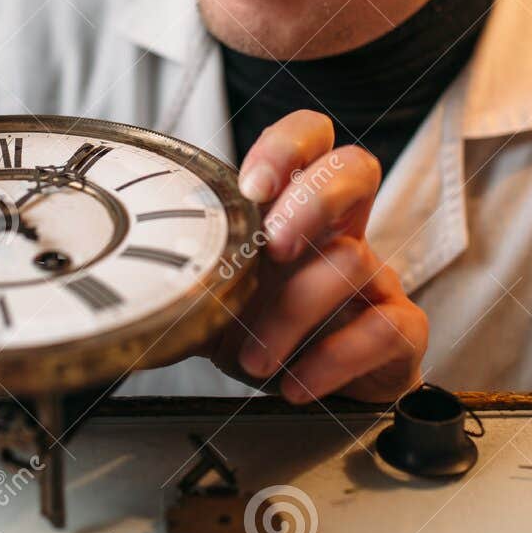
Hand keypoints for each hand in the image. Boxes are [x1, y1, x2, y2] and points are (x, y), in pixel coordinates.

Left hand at [209, 110, 427, 403]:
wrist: (304, 394)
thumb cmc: (258, 331)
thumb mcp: (215, 295)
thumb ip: (191, 272)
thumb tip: (131, 279)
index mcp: (297, 210)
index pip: (311, 139)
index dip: (288, 147)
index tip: (252, 185)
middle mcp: (341, 232)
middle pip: (356, 168)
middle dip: (313, 200)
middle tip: (272, 248)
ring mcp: (377, 277)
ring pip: (350, 262)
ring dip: (291, 315)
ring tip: (254, 358)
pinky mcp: (400, 330)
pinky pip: (383, 328)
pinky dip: (331, 360)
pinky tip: (295, 382)